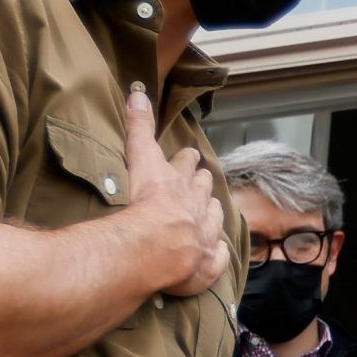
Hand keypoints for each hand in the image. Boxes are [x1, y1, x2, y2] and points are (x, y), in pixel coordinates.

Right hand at [123, 87, 228, 298]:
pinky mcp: (206, 265)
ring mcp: (204, 236)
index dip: (187, 159)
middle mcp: (197, 207)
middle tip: (204, 180)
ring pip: (214, 220)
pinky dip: (217, 254)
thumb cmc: (146, 200)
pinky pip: (217, 258)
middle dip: (203, 184)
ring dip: (213, 214)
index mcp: (179, 183)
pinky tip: (218, 252)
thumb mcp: (141, 156)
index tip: (190, 153)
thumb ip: (139, 125)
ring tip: (213, 211)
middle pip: (204, 191)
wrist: (158, 243)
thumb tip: (139, 91)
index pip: (185, 165)